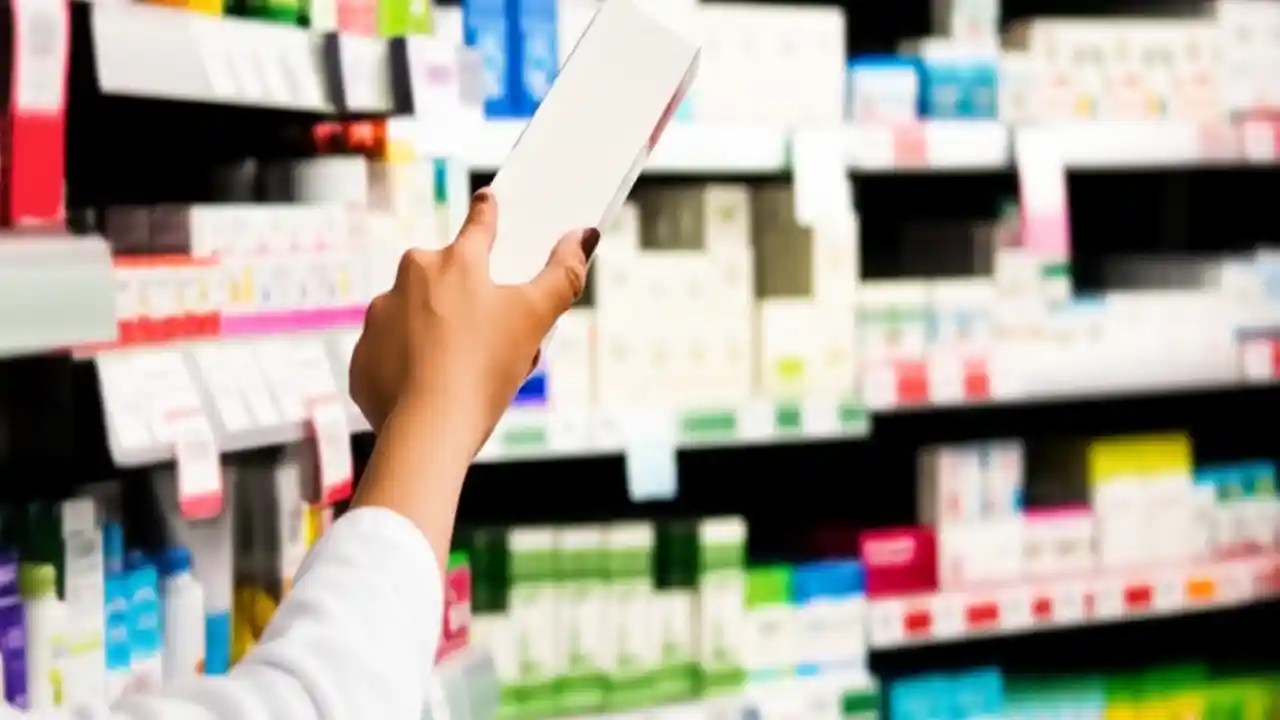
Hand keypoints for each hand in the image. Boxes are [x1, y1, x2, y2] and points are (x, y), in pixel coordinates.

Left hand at [349, 188, 597, 453]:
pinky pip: (389, 353)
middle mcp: (409, 277)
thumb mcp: (536, 319)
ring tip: (458, 370)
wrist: (427, 430)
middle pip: (445, 276)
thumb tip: (585, 234)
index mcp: (456, 262)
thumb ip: (564, 273)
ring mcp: (380, 316)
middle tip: (489, 335)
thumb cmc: (484, 370)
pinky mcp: (363, 357)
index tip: (488, 199)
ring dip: (434, 332)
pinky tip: (428, 388)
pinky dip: (408, 366)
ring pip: (415, 315)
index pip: (479, 224)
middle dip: (465, 298)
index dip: (489, 212)